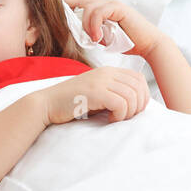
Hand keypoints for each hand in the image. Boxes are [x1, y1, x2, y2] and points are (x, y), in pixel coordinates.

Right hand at [35, 65, 150, 126]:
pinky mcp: (94, 92)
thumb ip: (113, 93)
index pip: (139, 79)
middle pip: (138, 87)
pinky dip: (119, 115)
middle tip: (125, 117)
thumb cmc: (72, 103)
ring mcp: (100, 81)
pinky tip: (109, 119)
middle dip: (138, 106)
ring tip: (116, 119)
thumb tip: (136, 104)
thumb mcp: (96, 93)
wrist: (47, 104)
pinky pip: (120, 103)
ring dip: (128, 112)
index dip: (143, 96)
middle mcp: (106, 73)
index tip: (133, 110)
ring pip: (131, 96)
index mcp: (108, 71)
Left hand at [62, 0, 166, 56]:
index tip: (59, 6)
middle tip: (68, 23)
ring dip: (87, 26)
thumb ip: (94, 33)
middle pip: (83, 2)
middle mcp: (108, 4)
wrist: (149, 45)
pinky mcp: (119, 9)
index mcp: (104, 10)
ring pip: (90, 8)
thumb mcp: (106, 38)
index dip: (70, 2)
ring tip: (94, 40)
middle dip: (71, 9)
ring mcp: (114, 5)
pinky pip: (99, 12)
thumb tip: (80, 34)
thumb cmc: (130, 42)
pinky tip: (98, 38)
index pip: (83, 1)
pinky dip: (95, 25)